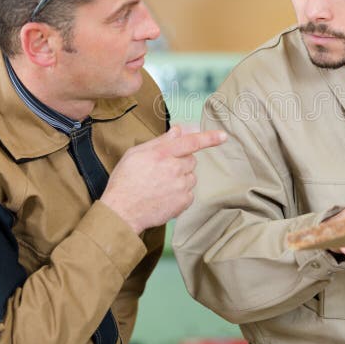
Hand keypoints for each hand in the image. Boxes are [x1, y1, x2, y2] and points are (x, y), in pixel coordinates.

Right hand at [101, 125, 226, 233]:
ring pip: (191, 177)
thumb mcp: (135, 154)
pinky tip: (164, 196)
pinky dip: (180, 195)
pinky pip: (189, 194)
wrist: (121, 212)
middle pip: (191, 160)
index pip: (191, 142)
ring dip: (181, 179)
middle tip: (162, 171)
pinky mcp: (183, 202)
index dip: (209, 138)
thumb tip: (177, 131)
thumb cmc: (125, 182)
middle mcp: (174, 168)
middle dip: (181, 162)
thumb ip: (160, 141)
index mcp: (163, 154)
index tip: (223, 136)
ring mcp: (180, 186)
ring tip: (160, 186)